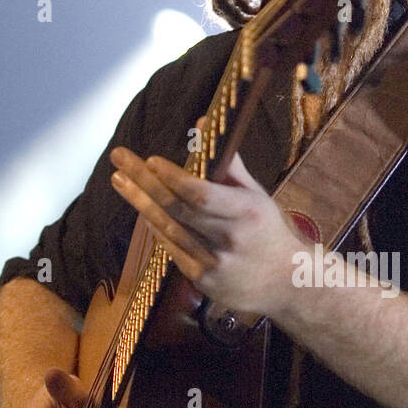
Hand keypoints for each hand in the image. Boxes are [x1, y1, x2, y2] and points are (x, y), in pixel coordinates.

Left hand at [109, 125, 300, 315]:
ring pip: (169, 230)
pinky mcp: (205, 280)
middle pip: (177, 209)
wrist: (289, 283)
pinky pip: (172, 250)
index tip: (150, 159)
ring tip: (120, 180)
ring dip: (140, 204)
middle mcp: (230, 238)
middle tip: (119, 159)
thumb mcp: (257, 196)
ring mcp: (215, 263)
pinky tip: (143, 212)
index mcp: (247, 212)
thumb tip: (203, 124)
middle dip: (143, 182)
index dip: (173, 177)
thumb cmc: (268, 231)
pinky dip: (156, 229)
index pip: (202, 194)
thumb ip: (229, 164)